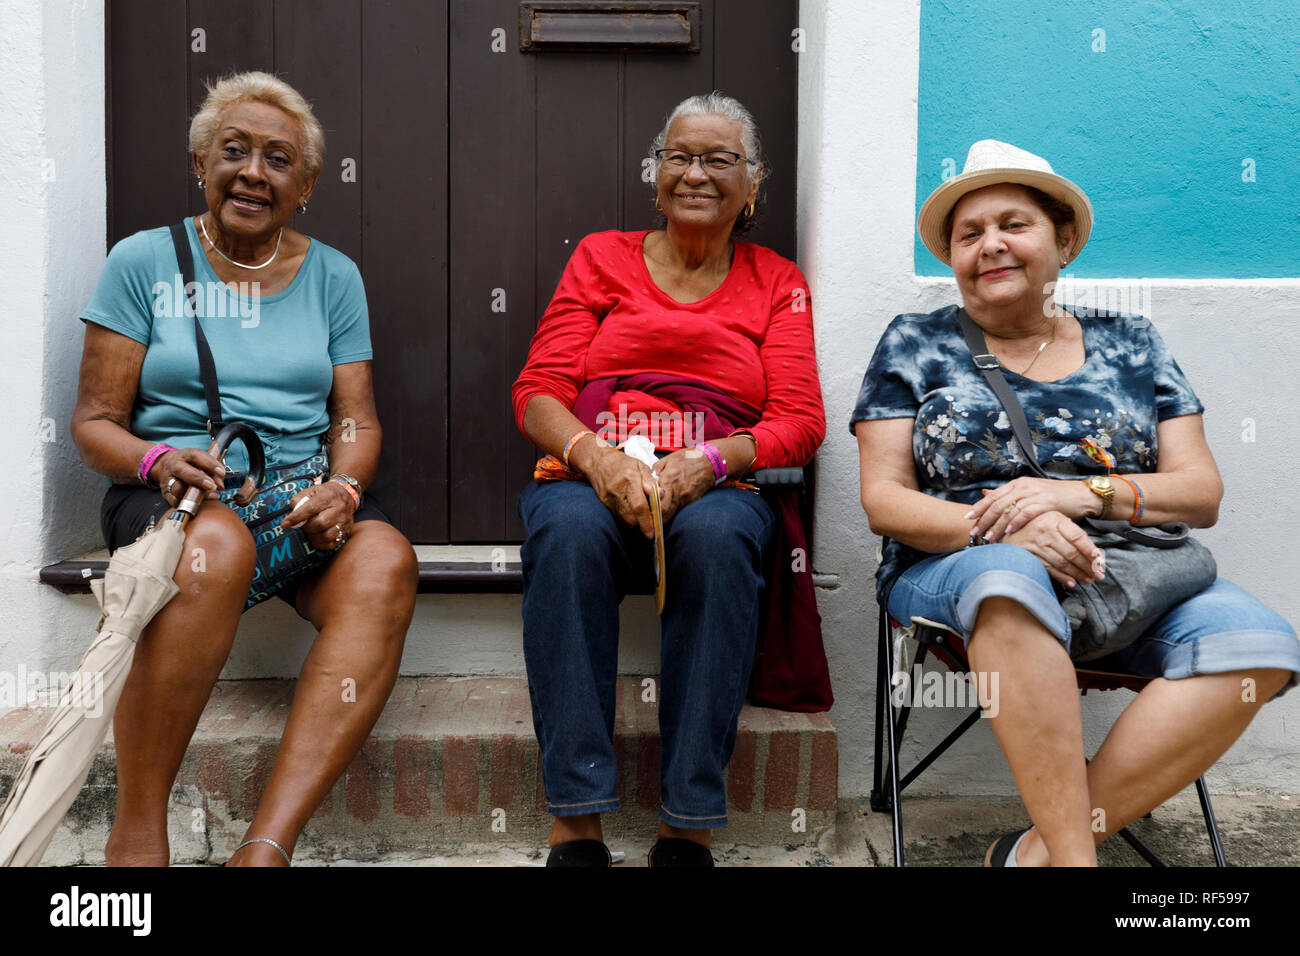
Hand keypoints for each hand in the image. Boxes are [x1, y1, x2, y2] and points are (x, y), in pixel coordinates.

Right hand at [153, 448, 253, 506]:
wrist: (164, 465)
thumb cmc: (188, 463)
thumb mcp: (200, 460)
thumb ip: (211, 470)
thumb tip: (220, 484)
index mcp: (185, 455)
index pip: (197, 456)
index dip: (210, 464)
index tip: (221, 473)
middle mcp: (174, 465)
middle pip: (184, 472)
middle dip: (199, 479)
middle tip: (213, 486)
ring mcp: (168, 479)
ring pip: (178, 488)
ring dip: (195, 495)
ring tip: (210, 496)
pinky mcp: (165, 492)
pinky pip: (175, 500)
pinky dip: (187, 503)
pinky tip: (197, 503)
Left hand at [280, 480, 356, 550]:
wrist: (347, 495)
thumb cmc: (325, 494)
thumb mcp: (312, 490)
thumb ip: (299, 499)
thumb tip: (292, 512)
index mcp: (328, 497)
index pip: (311, 508)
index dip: (296, 517)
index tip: (285, 523)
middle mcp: (339, 509)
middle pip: (320, 523)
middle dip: (306, 527)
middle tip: (302, 525)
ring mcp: (344, 521)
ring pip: (326, 536)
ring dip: (313, 536)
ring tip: (309, 532)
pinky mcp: (346, 531)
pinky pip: (331, 544)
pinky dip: (320, 543)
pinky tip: (316, 537)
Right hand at [576, 442, 657, 537]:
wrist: (598, 461)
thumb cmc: (623, 463)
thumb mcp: (640, 466)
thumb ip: (651, 481)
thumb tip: (661, 495)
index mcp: (630, 479)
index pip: (639, 505)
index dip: (646, 521)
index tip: (652, 532)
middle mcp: (618, 490)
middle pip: (630, 517)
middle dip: (641, 524)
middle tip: (650, 522)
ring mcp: (609, 498)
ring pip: (623, 520)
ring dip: (634, 522)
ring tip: (640, 517)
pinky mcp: (604, 503)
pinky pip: (617, 517)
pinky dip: (625, 519)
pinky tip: (630, 513)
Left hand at [651, 448, 715, 523]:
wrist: (710, 460)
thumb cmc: (687, 458)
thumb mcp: (667, 460)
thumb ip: (654, 471)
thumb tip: (645, 481)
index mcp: (669, 480)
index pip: (657, 504)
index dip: (650, 511)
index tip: (644, 512)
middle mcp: (678, 492)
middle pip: (665, 514)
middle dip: (655, 519)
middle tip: (648, 517)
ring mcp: (687, 498)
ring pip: (672, 514)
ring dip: (664, 516)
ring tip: (656, 514)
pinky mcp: (693, 500)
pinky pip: (680, 510)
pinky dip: (673, 511)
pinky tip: (668, 507)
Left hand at [966, 477, 1096, 541]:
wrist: (1080, 495)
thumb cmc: (1054, 498)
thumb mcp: (1029, 494)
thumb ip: (1009, 496)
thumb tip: (986, 495)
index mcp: (1017, 484)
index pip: (993, 496)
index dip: (979, 507)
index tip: (967, 518)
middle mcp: (1023, 486)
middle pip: (997, 503)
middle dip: (984, 519)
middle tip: (974, 533)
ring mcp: (1034, 493)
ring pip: (1009, 509)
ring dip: (997, 525)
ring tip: (988, 537)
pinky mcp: (1046, 502)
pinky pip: (1026, 513)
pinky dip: (1015, 523)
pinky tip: (1008, 532)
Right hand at [1001, 511, 1105, 588]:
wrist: (1004, 525)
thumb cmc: (1035, 523)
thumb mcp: (1053, 519)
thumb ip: (1070, 532)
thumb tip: (1093, 552)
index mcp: (1055, 519)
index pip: (1078, 537)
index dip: (1091, 550)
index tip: (1100, 561)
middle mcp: (1045, 531)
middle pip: (1072, 552)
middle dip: (1088, 566)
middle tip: (1098, 575)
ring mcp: (1035, 544)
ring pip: (1062, 562)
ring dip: (1077, 574)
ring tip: (1088, 580)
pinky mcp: (1028, 554)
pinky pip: (1048, 568)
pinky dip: (1061, 577)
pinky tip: (1071, 582)